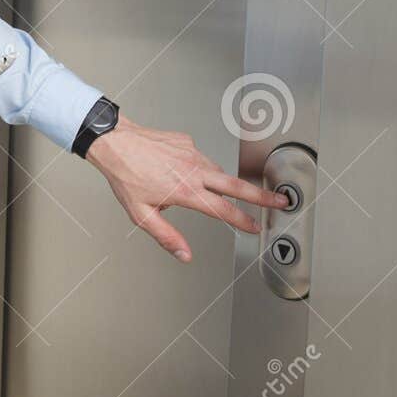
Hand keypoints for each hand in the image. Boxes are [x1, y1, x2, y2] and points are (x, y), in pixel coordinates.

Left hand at [84, 115, 290, 262]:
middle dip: (262, 195)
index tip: (256, 227)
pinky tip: (184, 172)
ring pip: (218, 171)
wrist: (115, 141)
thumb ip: (166, 236)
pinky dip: (199, 168)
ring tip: (213, 191)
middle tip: (281, 200)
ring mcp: (192, 154)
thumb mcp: (141, 214)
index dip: (243, 220)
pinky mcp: (187, 142)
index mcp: (186, 191)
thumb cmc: (125, 176)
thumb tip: (184, 254)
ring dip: (224, 183)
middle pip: (237, 186)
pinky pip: (200, 159)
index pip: (223, 210)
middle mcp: (194, 171)